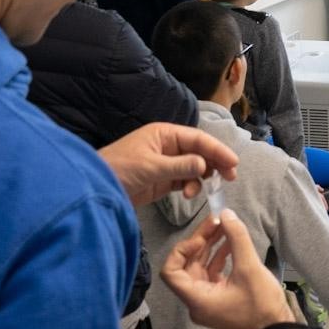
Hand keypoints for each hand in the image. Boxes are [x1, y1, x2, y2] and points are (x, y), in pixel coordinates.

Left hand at [99, 122, 237, 204]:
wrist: (95, 189)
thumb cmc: (120, 169)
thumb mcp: (150, 166)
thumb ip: (180, 166)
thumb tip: (204, 165)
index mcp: (165, 134)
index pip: (197, 139)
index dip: (217, 149)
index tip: (233, 162)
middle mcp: (168, 146)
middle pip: (200, 152)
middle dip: (215, 163)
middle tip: (230, 177)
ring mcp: (166, 163)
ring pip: (195, 167)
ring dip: (203, 177)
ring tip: (204, 189)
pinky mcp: (163, 180)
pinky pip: (185, 181)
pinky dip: (192, 186)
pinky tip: (190, 194)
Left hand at [161, 210, 296, 328]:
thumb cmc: (261, 305)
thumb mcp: (250, 268)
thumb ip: (237, 238)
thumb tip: (226, 214)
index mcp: (197, 298)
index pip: (171, 272)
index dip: (181, 250)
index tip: (201, 238)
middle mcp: (196, 301)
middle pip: (187, 266)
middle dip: (200, 241)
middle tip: (216, 221)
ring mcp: (207, 301)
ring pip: (200, 268)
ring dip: (211, 247)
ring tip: (225, 226)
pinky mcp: (218, 299)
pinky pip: (211, 274)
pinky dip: (218, 258)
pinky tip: (232, 243)